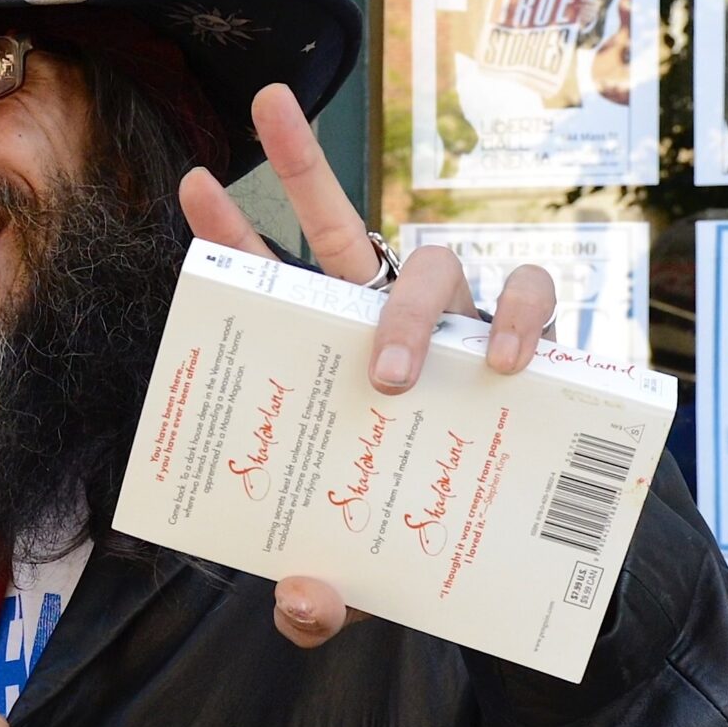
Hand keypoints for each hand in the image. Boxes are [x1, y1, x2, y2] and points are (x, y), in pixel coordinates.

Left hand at [176, 83, 557, 650]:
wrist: (510, 556)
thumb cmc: (412, 542)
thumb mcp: (358, 585)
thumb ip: (317, 600)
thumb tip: (300, 601)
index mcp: (328, 357)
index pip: (272, 286)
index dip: (233, 234)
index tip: (193, 181)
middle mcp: (387, 320)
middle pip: (339, 225)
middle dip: (302, 161)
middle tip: (267, 125)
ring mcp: (461, 322)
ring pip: (436, 261)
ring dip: (406, 312)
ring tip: (389, 379)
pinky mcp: (531, 340)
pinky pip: (534, 293)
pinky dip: (523, 318)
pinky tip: (510, 366)